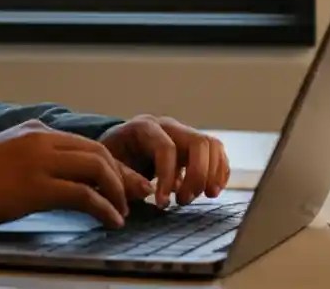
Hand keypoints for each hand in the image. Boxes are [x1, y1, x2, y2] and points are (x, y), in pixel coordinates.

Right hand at [0, 119, 154, 230]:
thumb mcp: (1, 158)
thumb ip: (27, 160)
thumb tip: (49, 181)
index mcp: (33, 131)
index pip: (85, 143)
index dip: (110, 164)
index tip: (124, 183)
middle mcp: (40, 139)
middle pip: (99, 151)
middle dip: (123, 175)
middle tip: (138, 196)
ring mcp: (38, 161)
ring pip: (98, 168)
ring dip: (118, 192)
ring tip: (125, 212)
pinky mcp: (35, 187)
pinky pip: (84, 194)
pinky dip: (105, 208)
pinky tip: (111, 221)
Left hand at [99, 115, 230, 208]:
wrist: (118, 149)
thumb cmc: (113, 158)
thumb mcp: (110, 167)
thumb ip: (125, 178)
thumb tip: (148, 190)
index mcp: (144, 127)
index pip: (166, 147)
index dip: (167, 177)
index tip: (162, 204)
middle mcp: (168, 126)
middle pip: (198, 142)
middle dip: (196, 175)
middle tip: (183, 201)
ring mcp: (184, 133)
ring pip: (212, 145)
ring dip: (211, 174)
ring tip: (201, 197)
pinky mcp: (195, 145)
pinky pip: (218, 153)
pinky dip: (220, 172)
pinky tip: (211, 191)